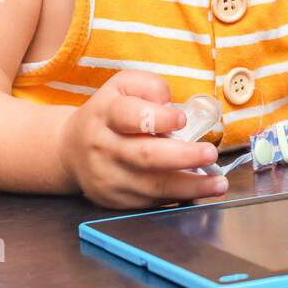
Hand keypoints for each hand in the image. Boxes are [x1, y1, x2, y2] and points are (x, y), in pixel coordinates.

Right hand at [55, 70, 228, 208]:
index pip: (130, 116)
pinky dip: (176, 198)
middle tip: (210, 153)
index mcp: (106, 114)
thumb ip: (150, 87)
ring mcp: (108, 177)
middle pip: (145, 156)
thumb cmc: (108, 113)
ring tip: (217, 183)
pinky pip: (149, 202)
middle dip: (183, 156)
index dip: (158, 118)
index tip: (182, 120)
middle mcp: (104, 147)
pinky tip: (198, 191)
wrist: (70, 149)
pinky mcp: (114, 199)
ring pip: (151, 186)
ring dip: (189, 186)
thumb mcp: (123, 85)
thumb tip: (171, 106)